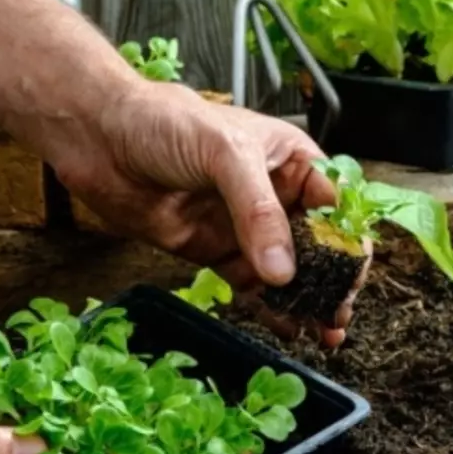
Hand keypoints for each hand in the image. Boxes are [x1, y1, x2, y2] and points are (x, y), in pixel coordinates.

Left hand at [55, 81, 361, 345]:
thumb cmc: (165, 122)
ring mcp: (241, 225)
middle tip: (340, 312)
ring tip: (326, 331)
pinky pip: (249, 285)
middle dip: (333, 278)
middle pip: (315, 243)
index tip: (352, 275)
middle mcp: (271, 194)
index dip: (347, 239)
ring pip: (286, 270)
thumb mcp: (225, 153)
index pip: (333, 203)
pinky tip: (289, 328)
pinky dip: (270, 307)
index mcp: (288, 158)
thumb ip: (257, 212)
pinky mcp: (211, 250)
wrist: (99, 137)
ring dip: (307, 299)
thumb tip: (284, 272)